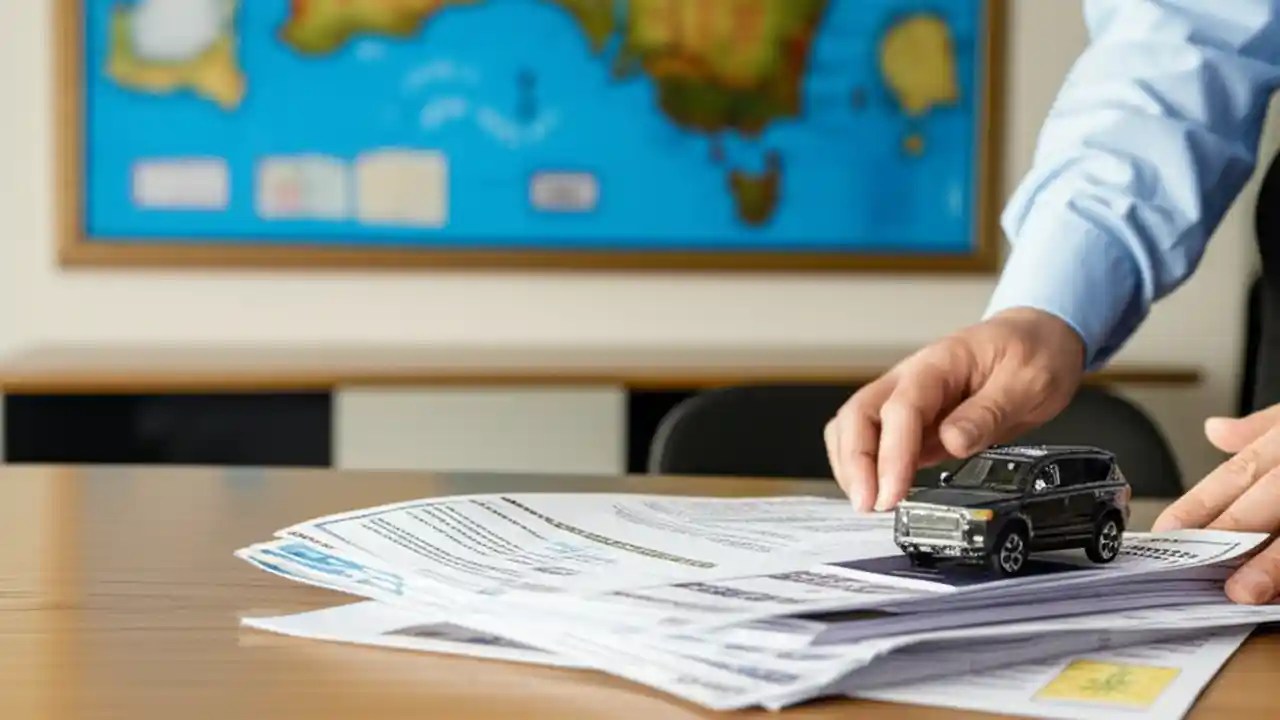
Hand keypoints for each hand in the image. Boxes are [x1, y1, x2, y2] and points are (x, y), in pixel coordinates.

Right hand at [824, 307, 1085, 511]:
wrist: (1036, 338)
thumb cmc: (1032, 353)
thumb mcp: (1028, 381)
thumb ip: (988, 412)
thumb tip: (953, 442)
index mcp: (938, 364)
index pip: (900, 409)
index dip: (891, 454)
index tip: (892, 493)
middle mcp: (911, 379)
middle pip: (858, 414)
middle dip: (855, 462)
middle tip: (870, 504)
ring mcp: (906, 398)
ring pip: (854, 426)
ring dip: (851, 465)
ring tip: (868, 502)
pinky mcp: (911, 420)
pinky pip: (871, 439)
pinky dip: (862, 465)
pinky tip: (874, 489)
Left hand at [1153, 403, 1279, 603]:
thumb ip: (1260, 430)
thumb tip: (1214, 429)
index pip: (1236, 473)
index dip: (1199, 504)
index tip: (1165, 533)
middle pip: (1267, 497)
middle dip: (1231, 532)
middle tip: (1195, 564)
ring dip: (1272, 562)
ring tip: (1244, 592)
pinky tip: (1279, 597)